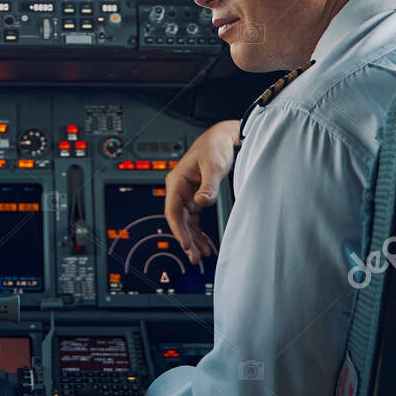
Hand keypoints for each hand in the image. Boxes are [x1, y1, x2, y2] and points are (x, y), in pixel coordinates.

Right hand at [164, 120, 237, 263]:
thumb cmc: (214, 147)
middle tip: (194, 257)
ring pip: (186, 222)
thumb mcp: (213, 166)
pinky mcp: (196, 197)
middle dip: (186, 240)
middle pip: (179, 220)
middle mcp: (179, 189)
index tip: (186, 244)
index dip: (178, 229)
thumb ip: (208, 185)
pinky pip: (194, 219)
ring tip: (201, 255)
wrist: (223, 138)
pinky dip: (199, 231)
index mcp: (176, 181)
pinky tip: (205, 243)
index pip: (173, 210)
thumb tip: (201, 203)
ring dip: (193, 239)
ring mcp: (187, 194)